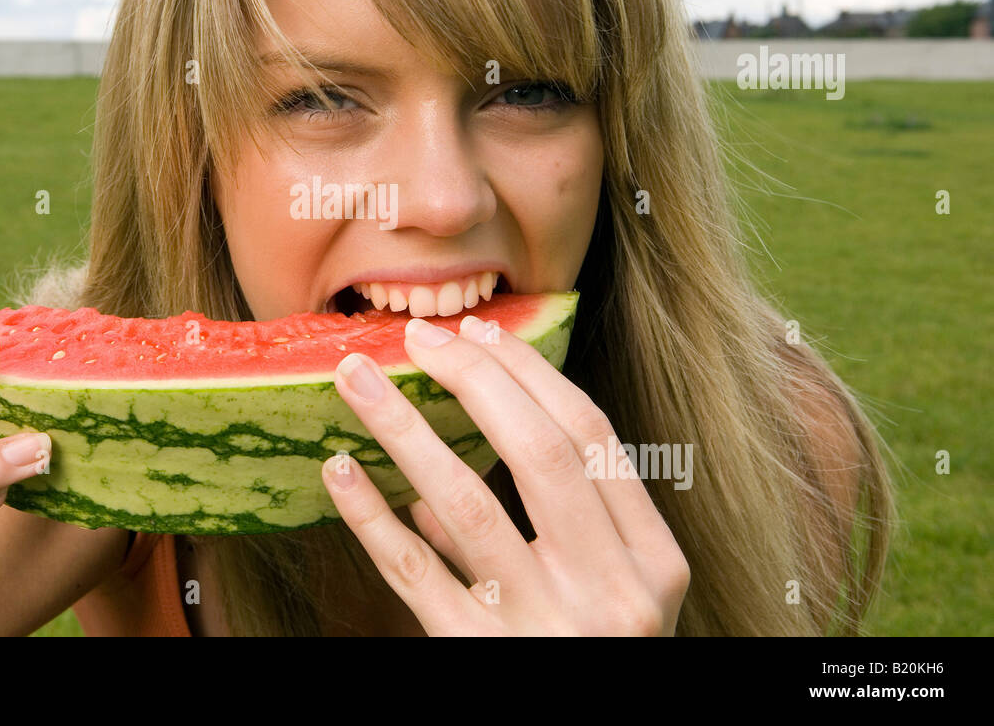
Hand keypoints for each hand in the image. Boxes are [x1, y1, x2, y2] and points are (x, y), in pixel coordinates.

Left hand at [323, 314, 689, 635]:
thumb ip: (556, 525)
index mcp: (654, 563)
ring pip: (466, 504)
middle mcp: (610, 593)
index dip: (528, 374)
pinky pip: (414, 575)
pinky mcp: (478, 659)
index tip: (476, 333)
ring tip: (356, 379)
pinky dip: (371, 517)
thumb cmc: (593, 652)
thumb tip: (458, 445)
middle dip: (473, 380)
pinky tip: (339, 471)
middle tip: (417, 338)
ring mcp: (544, 629)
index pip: (590, 437)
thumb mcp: (611, 593)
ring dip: (404, 429)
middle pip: (538, 454)